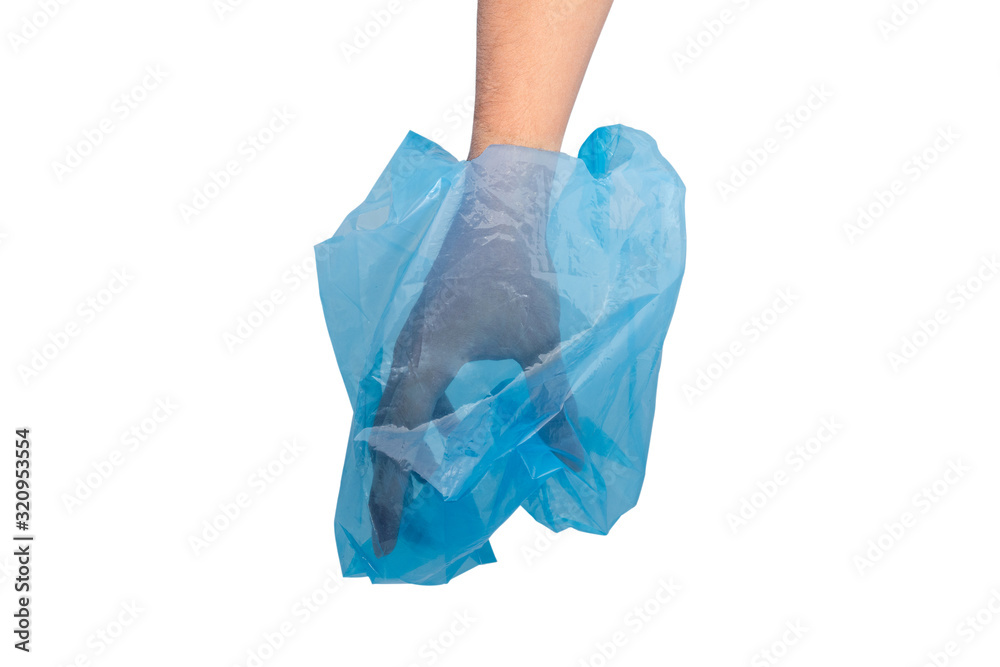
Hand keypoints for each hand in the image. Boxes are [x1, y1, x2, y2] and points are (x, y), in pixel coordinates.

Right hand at [367, 148, 584, 556]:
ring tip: (405, 502)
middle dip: (386, 488)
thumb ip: (554, 403)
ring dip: (395, 457)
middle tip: (391, 538)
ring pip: (389, 415)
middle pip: (382, 436)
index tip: (387, 540)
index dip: (390, 495)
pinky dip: (411, 426)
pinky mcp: (418, 335)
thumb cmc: (520, 269)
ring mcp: (407, 345)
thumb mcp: (542, 343)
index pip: (397, 442)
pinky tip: (431, 442)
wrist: (495, 205)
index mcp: (426, 361)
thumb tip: (574, 459)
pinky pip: (404, 392)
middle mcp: (405, 357)